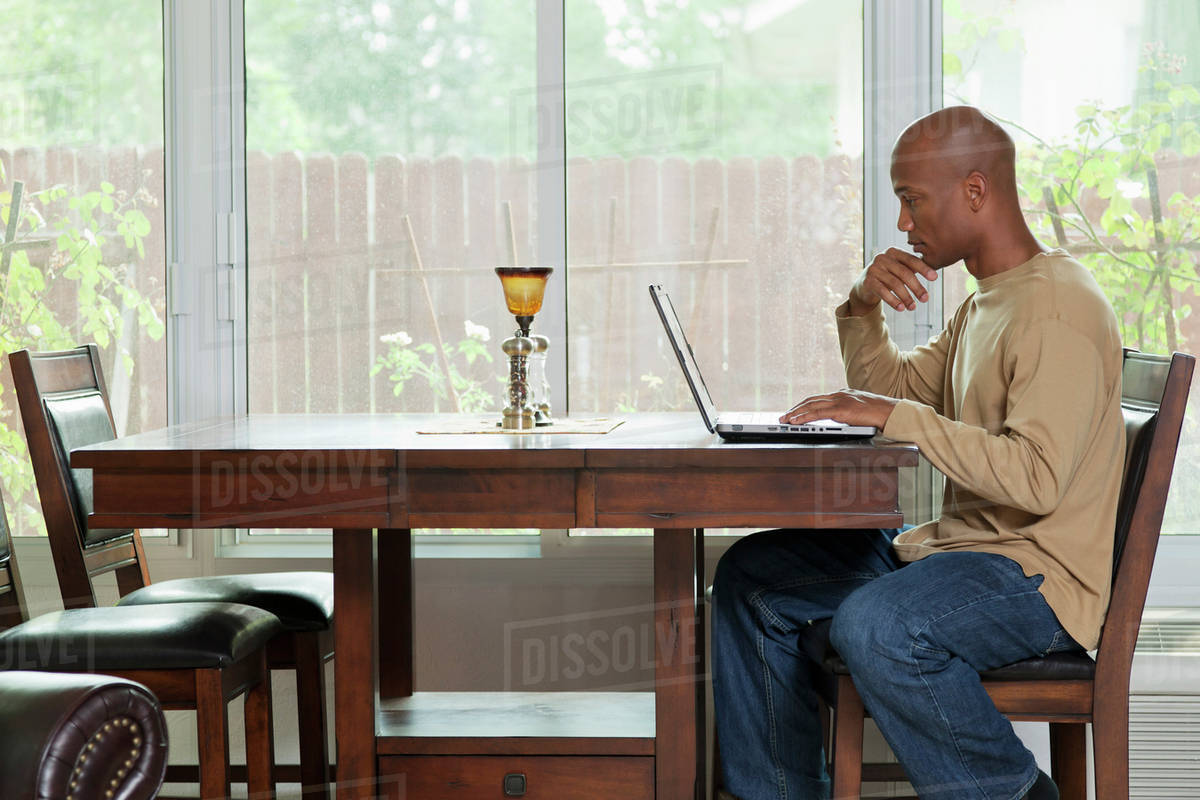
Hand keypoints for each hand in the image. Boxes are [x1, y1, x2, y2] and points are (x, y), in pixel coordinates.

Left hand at [780, 389, 897, 428]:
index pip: (818, 398)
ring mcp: (840, 401)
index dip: (804, 405)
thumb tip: (840, 419)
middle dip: (795, 408)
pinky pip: (818, 413)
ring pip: (811, 405)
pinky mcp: (842, 410)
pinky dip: (804, 417)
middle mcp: (839, 395)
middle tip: (783, 416)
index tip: (794, 411)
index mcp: (843, 394)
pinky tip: (796, 422)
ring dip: (795, 413)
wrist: (892, 412)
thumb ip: (848, 412)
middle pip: (811, 400)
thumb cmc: (880, 414)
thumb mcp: (860, 410)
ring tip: (785, 420)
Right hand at [848, 247, 937, 314]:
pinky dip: (893, 301)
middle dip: (916, 287)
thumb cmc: (887, 276)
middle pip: (904, 273)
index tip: (935, 278)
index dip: (924, 269)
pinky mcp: (867, 281)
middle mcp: (882, 258)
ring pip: (895, 284)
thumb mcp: (899, 270)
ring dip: (906, 297)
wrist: (864, 286)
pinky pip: (883, 292)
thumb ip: (913, 269)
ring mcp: (873, 268)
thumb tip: (934, 275)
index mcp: (893, 252)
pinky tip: (901, 308)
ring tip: (913, 307)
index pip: (911, 260)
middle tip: (925, 299)